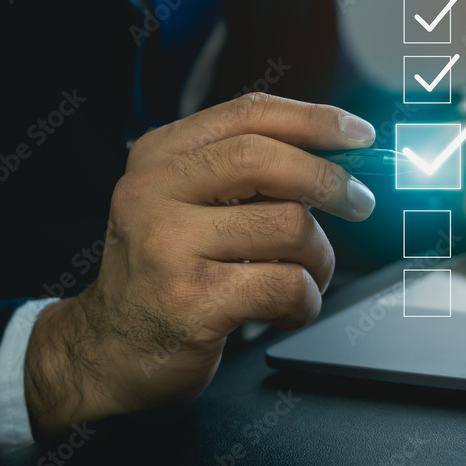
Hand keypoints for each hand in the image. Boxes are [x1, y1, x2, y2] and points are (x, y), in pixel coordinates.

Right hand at [24, 93, 377, 435]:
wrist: (105, 350)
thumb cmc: (164, 273)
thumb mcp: (185, 205)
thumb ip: (243, 175)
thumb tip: (334, 158)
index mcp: (159, 156)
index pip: (248, 115)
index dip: (314, 119)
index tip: (359, 134)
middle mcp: (154, 191)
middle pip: (266, 160)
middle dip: (330, 180)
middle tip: (359, 203)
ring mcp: (168, 245)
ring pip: (288, 226)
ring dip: (319, 258)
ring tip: (306, 277)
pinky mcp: (191, 300)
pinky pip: (286, 284)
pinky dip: (306, 301)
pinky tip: (287, 311)